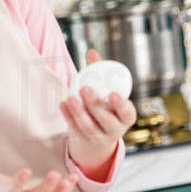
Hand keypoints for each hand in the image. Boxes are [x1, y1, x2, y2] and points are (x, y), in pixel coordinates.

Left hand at [62, 49, 136, 170]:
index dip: (121, 105)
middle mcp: (115, 130)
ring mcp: (99, 138)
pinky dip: (68, 116)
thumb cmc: (105, 105)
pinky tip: (63, 103)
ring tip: (71, 98)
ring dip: (79, 112)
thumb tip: (91, 52)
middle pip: (107, 121)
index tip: (112, 94)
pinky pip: (75, 129)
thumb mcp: (107, 92)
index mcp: (126, 117)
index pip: (127, 113)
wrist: (97, 134)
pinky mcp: (83, 140)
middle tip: (85, 89)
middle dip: (95, 105)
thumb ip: (100, 72)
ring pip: (89, 127)